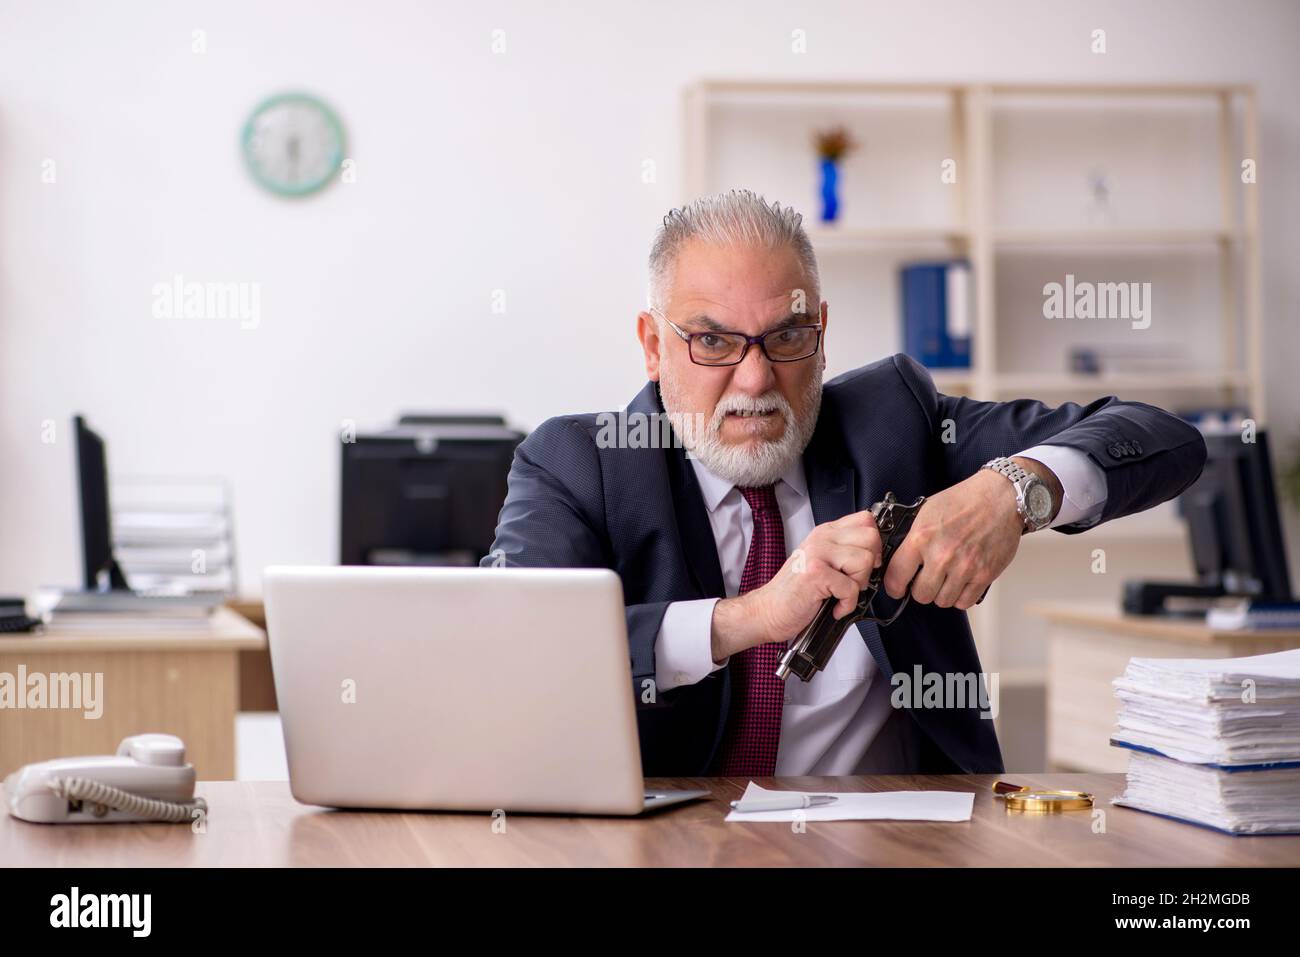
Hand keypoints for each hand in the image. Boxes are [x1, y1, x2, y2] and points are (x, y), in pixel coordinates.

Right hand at [710, 511, 883, 662]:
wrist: (769, 610)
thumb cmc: (797, 591)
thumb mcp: (821, 562)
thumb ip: (844, 551)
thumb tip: (877, 552)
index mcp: (825, 533)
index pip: (866, 520)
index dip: (874, 543)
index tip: (864, 562)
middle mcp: (821, 539)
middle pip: (871, 538)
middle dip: (870, 565)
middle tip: (853, 580)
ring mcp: (816, 554)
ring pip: (864, 561)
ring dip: (858, 585)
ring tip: (840, 593)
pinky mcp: (815, 574)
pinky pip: (852, 588)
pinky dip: (847, 605)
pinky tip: (834, 607)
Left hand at [882, 459, 1053, 609]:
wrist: (999, 498)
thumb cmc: (964, 500)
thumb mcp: (926, 511)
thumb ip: (911, 537)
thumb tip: (897, 557)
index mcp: (922, 538)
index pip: (896, 576)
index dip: (894, 586)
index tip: (897, 588)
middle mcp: (942, 556)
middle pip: (921, 595)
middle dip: (920, 589)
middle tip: (925, 580)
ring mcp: (965, 567)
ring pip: (943, 601)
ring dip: (941, 593)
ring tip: (944, 579)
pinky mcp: (985, 575)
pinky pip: (965, 601)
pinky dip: (960, 596)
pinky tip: (960, 582)